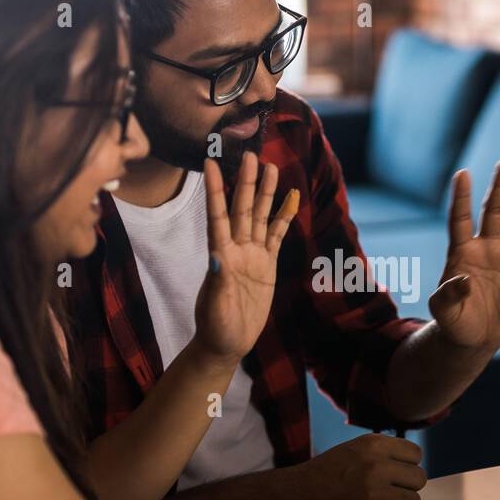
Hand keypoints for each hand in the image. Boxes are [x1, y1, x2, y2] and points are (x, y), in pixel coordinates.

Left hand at [193, 152, 297, 361]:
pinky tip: (290, 198)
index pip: (217, 216)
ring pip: (260, 217)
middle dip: (246, 183)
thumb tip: (216, 256)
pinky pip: (276, 235)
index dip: (215, 191)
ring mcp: (252, 255)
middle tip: (250, 156)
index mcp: (220, 255)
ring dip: (265, 193)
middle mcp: (235, 249)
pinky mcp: (266, 264)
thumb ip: (218, 281)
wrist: (227, 343)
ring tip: (271, 167)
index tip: (209, 164)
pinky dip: (283, 217)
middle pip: (242, 210)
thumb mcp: (215, 306)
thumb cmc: (216, 327)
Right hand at [273, 434, 429, 499]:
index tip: (395, 473)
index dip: (407, 465)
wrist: (294, 498)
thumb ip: (384, 452)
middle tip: (387, 492)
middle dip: (406, 486)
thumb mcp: (353, 449)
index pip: (416, 454)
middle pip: (418, 478)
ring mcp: (373, 493)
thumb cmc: (325, 474)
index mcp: (372, 445)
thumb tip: (417, 464)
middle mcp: (375, 466)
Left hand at [430, 160, 499, 351]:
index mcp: (462, 254)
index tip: (462, 174)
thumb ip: (447, 296)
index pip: (460, 220)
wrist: (477, 339)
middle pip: (492, 212)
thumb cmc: (455, 324)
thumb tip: (462, 279)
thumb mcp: (445, 314)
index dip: (460, 198)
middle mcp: (485, 249)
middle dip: (499, 187)